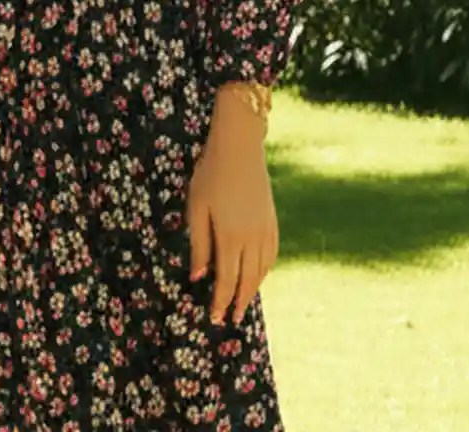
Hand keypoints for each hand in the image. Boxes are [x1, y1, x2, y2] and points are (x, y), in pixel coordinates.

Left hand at [185, 85, 279, 324]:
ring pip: (262, 269)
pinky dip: (264, 270)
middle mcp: (252, 238)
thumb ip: (199, 245)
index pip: (226, 279)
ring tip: (243, 303)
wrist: (239, 149)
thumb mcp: (196, 209)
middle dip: (238, 301)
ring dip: (252, 289)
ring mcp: (266, 229)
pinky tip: (258, 275)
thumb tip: (198, 276)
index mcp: (231, 236)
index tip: (214, 317)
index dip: (220, 301)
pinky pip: (271, 254)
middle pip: (247, 280)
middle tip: (230, 320)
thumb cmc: (210, 176)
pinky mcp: (272, 220)